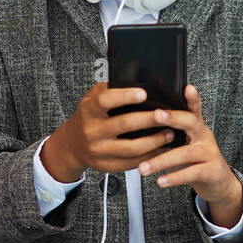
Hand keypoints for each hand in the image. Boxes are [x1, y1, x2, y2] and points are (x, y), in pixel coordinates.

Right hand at [42, 82, 182, 180]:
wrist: (73, 145)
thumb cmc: (89, 117)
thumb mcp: (92, 98)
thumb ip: (111, 89)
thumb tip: (137, 77)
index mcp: (89, 110)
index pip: (105, 101)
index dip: (125, 96)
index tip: (143, 93)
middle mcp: (92, 131)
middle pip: (124, 124)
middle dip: (149, 119)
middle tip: (167, 114)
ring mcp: (99, 151)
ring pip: (131, 148)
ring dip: (154, 141)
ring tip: (170, 133)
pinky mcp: (107, 165)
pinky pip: (132, 162)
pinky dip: (149, 156)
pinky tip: (161, 148)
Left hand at [137, 84, 242, 227]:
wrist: (218, 182)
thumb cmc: (195, 160)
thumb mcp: (185, 143)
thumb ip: (169, 134)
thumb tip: (140, 125)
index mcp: (196, 127)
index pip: (194, 108)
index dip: (192, 98)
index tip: (187, 87)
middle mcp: (204, 136)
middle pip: (191, 122)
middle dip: (173, 118)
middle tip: (156, 115)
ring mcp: (209, 153)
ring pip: (185, 153)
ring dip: (161, 160)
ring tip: (143, 168)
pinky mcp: (211, 170)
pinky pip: (191, 172)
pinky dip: (174, 177)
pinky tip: (160, 180)